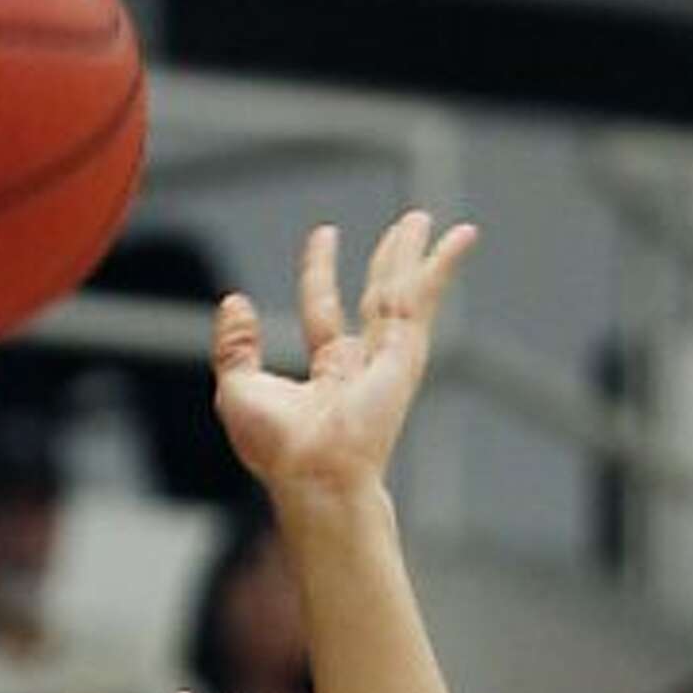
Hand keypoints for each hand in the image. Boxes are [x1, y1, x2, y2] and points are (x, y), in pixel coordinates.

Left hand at [213, 208, 476, 507]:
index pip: (325, 310)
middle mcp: (364, 366)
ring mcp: (389, 360)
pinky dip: (441, 267)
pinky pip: (423, 298)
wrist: (315, 473)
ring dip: (417, 255)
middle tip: (406, 227)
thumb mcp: (239, 390)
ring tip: (426, 220)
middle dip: (390, 262)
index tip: (325, 235)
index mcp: (329, 375)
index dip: (321, 271)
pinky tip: (458, 239)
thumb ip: (236, 346)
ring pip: (404, 294)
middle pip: (379, 299)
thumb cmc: (280, 451)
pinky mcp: (406, 353)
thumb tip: (235, 302)